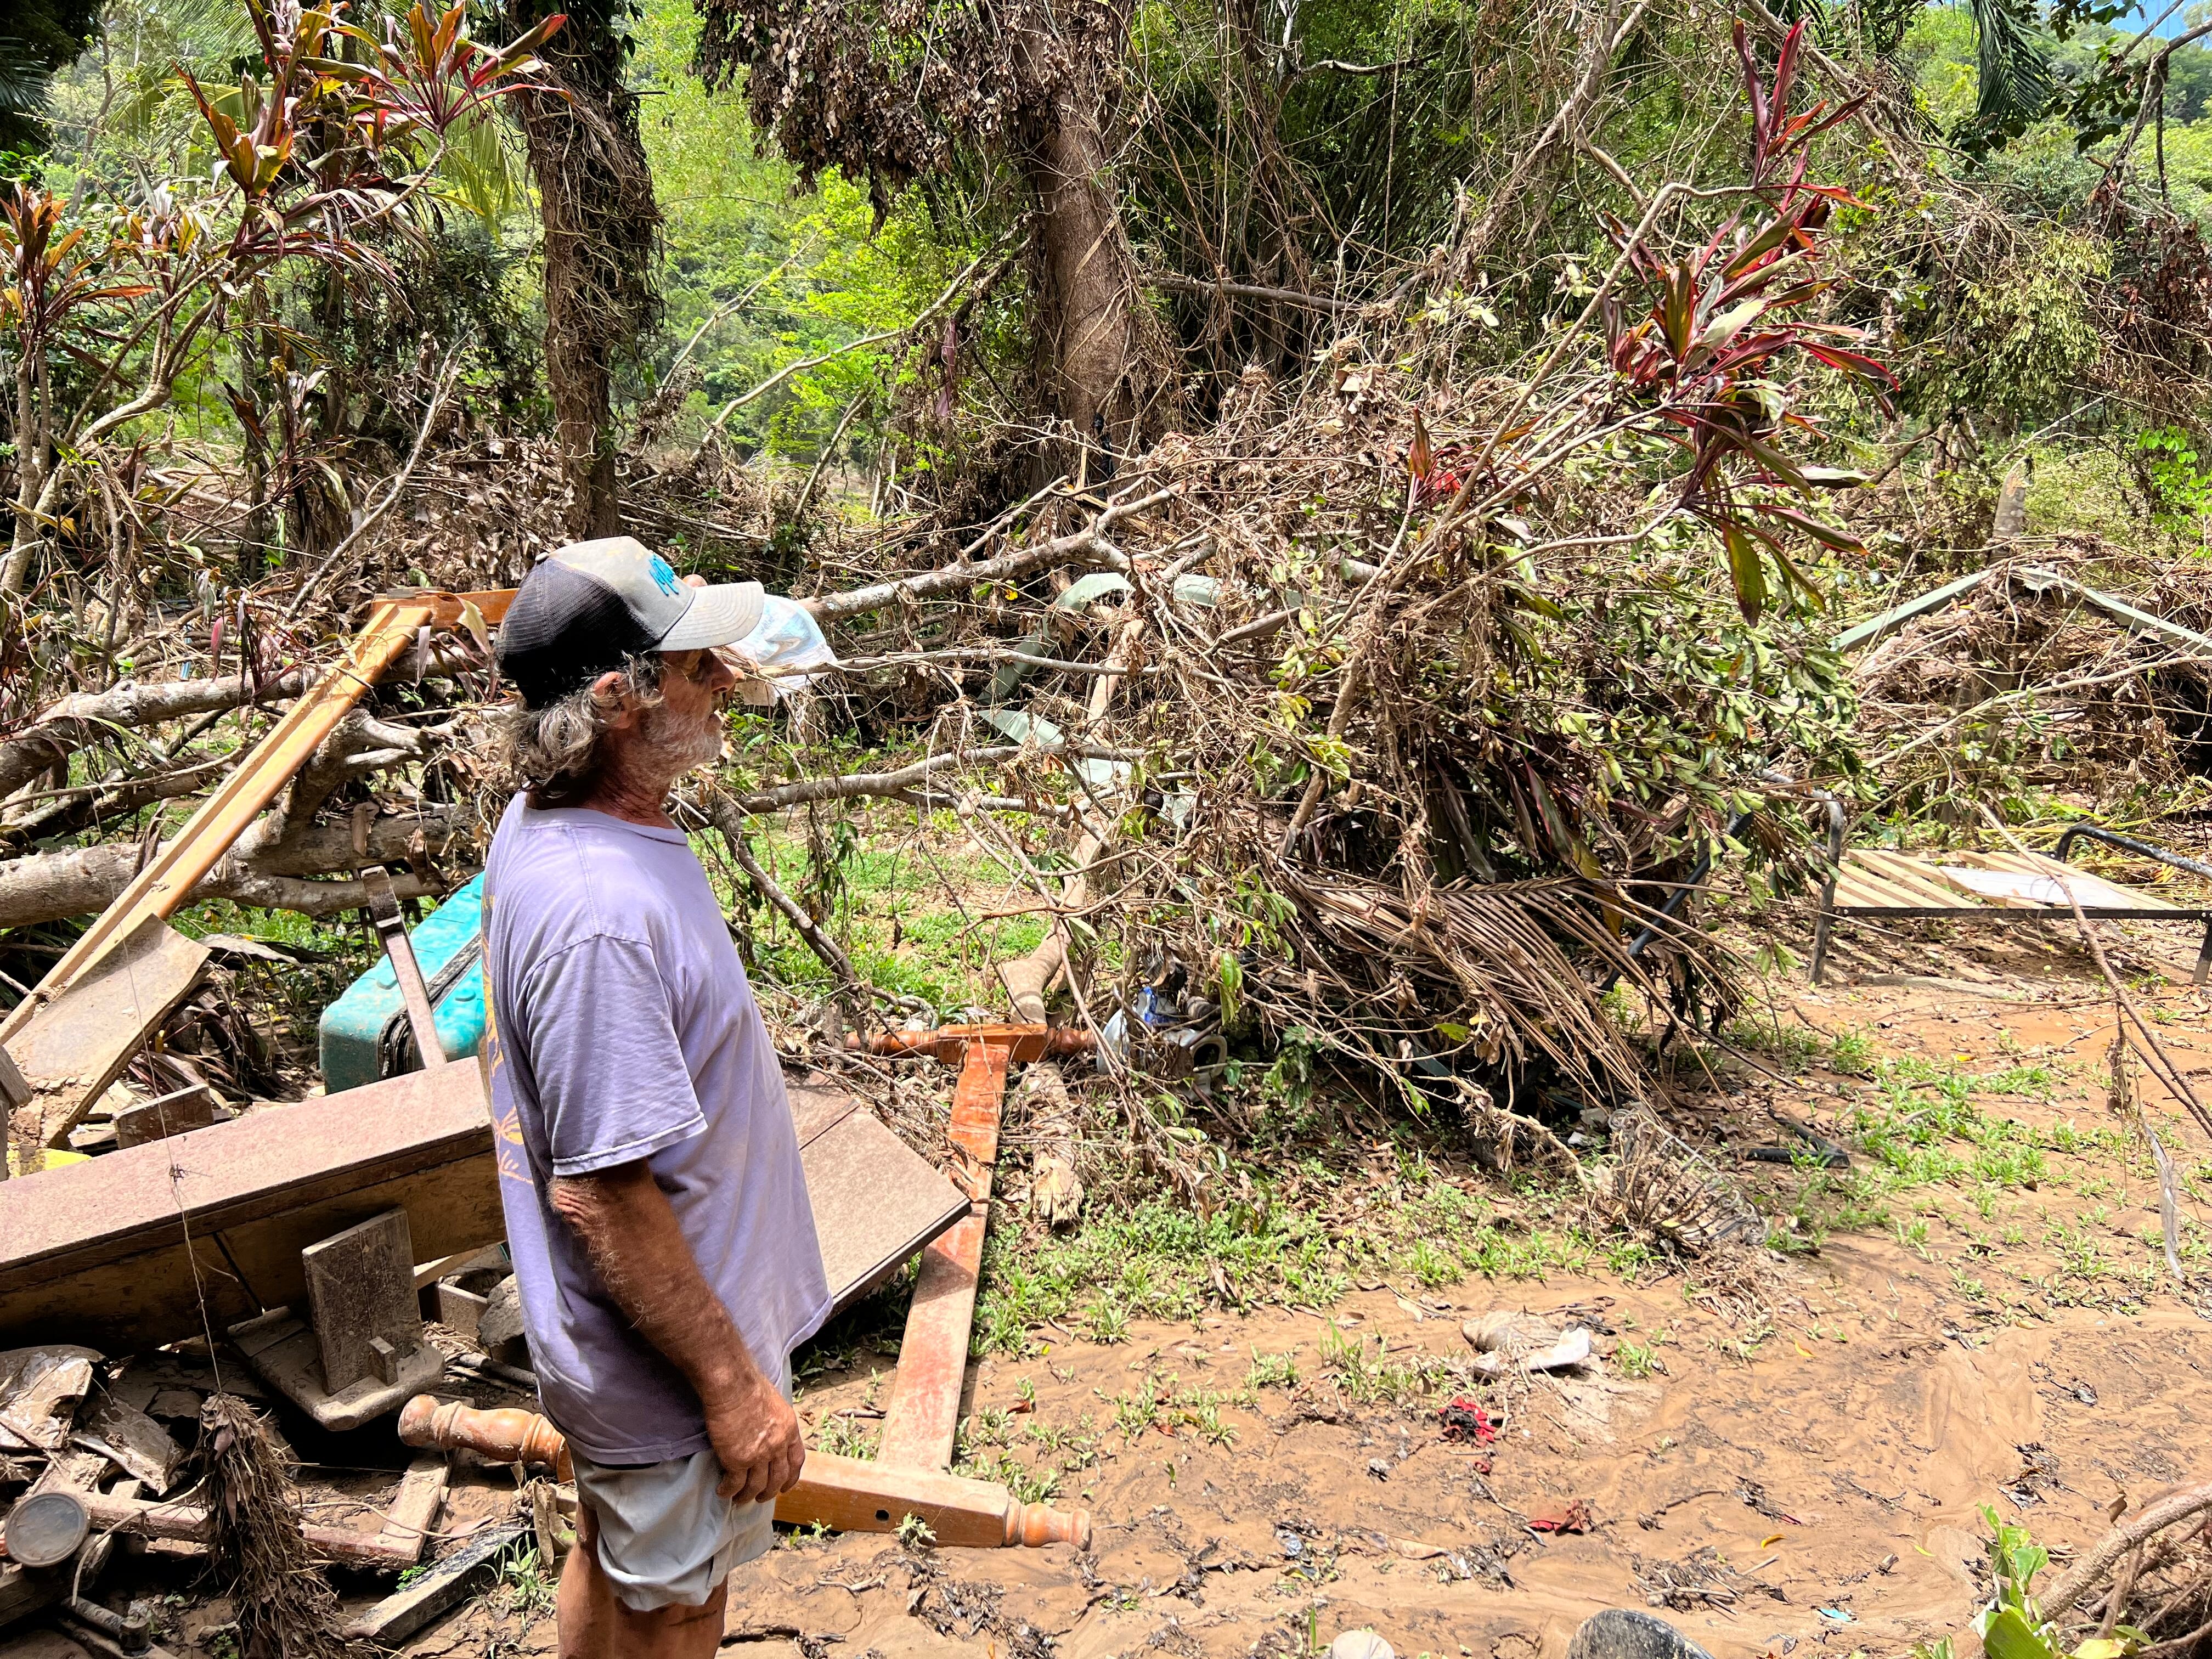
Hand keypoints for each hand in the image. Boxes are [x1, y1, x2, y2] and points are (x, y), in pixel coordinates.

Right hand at [703, 1372, 803, 1505]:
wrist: (732, 1386)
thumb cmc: (749, 1386)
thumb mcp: (775, 1403)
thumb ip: (775, 1422)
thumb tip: (767, 1430)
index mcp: (789, 1430)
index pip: (796, 1461)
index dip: (791, 1477)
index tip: (785, 1486)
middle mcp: (778, 1446)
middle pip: (778, 1478)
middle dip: (770, 1491)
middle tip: (761, 1498)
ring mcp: (758, 1455)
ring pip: (757, 1486)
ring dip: (748, 1496)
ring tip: (739, 1499)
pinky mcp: (737, 1460)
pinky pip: (735, 1484)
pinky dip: (729, 1491)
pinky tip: (723, 1492)